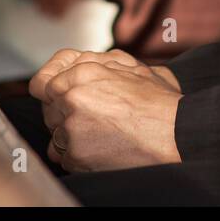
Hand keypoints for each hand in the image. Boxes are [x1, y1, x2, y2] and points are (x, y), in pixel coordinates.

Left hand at [29, 49, 182, 171]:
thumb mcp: (133, 67)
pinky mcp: (75, 154)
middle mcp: (72, 97)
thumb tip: (78, 65)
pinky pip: (65, 157)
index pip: (41, 83)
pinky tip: (103, 151)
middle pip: (49, 110)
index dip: (49, 91)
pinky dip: (79, 157)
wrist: (178, 136)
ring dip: (72, 137)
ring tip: (102, 136)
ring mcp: (71, 127)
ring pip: (56, 135)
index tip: (56, 98)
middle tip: (92, 120)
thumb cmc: (161, 104)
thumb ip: (100, 63)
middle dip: (65, 115)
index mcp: (84, 72)